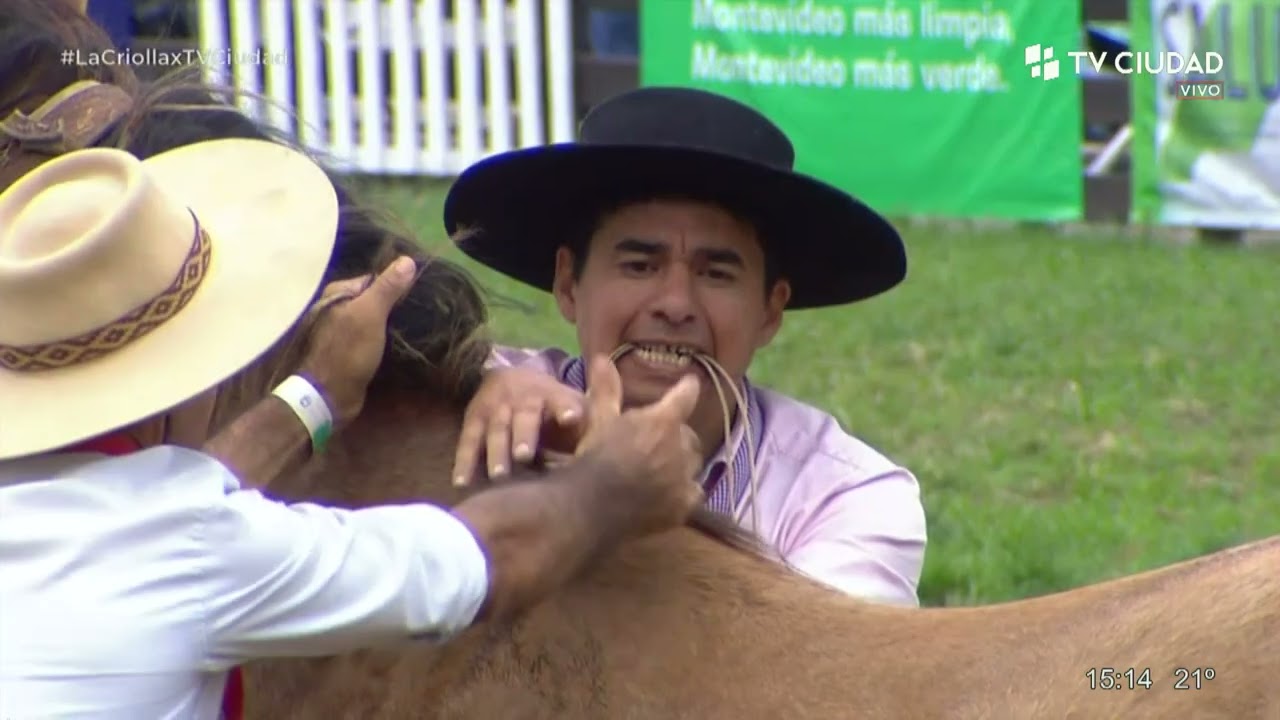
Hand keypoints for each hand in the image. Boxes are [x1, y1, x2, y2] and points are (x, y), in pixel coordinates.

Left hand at [297, 256, 416, 425]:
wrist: (330, 395)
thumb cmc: (348, 351)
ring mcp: (342, 331)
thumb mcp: (370, 314)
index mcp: (338, 294)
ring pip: (374, 319)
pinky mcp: (349, 350)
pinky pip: (372, 337)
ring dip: (392, 322)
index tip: (420, 291)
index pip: (374, 278)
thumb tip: (408, 260)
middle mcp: (337, 308)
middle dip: (396, 303)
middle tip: (422, 309)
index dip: (397, 283)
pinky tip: (402, 341)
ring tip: (418, 324)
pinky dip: (386, 338)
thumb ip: (387, 287)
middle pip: (374, 299)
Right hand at [452, 366, 587, 485]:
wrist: (511, 378)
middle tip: (524, 456)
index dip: (567, 408)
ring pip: (496, 430)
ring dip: (496, 452)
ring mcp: (496, 409)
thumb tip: (628, 429)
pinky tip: (462, 483)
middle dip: (524, 436)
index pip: (562, 401)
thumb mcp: (578, 404)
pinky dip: (464, 462)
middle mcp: (524, 400)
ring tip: (498, 476)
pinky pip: (468, 442)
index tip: (573, 417)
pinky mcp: (474, 419)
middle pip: (525, 418)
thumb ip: (600, 414)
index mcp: (553, 396)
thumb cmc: (555, 407)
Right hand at [574, 354, 704, 539]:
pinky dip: (685, 489)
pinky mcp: (683, 506)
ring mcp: (683, 480)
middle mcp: (679, 448)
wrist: (589, 508)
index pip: (685, 397)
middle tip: (661, 439)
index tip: (690, 383)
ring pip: (693, 464)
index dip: (687, 389)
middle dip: (677, 435)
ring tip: (665, 466)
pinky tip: (671, 492)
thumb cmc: (593, 458)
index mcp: (662, 422)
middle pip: (688, 436)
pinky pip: (694, 492)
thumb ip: (606, 390)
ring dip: (682, 461)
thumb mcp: (598, 420)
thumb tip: (602, 358)